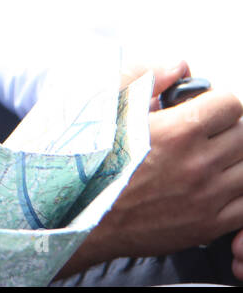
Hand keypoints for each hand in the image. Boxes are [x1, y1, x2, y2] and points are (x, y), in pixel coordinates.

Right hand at [56, 60, 242, 277]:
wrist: (66, 215)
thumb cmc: (79, 162)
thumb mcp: (98, 106)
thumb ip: (142, 77)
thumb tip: (178, 66)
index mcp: (176, 131)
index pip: (231, 105)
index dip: (214, 102)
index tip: (199, 108)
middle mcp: (198, 165)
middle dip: (225, 128)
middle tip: (202, 132)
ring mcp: (206, 199)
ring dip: (233, 159)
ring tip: (206, 158)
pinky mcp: (205, 226)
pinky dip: (236, 192)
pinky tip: (212, 186)